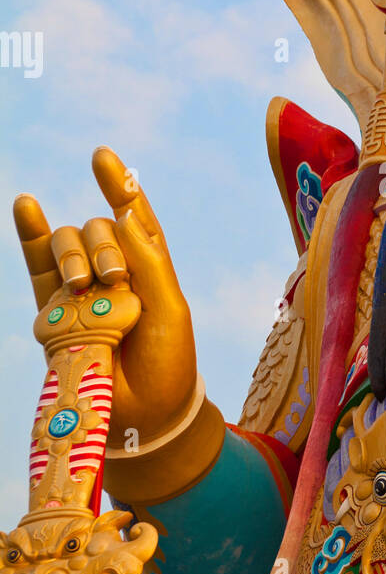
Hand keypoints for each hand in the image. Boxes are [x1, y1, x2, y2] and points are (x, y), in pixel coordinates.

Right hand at [14, 147, 197, 450]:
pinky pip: (37, 266)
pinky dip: (30, 234)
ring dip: (73, 253)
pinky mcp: (54, 312)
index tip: (100, 156)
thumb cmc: (166, 363)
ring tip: (84, 284)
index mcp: (150, 268)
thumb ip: (150, 260)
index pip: (135, 218)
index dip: (120, 186)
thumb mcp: (171, 308)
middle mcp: (115, 273)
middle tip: (112, 281)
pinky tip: (26, 205)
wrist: (143, 418)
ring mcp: (82, 291)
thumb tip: (124, 212)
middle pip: (98, 230)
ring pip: (67, 246)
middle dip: (103, 245)